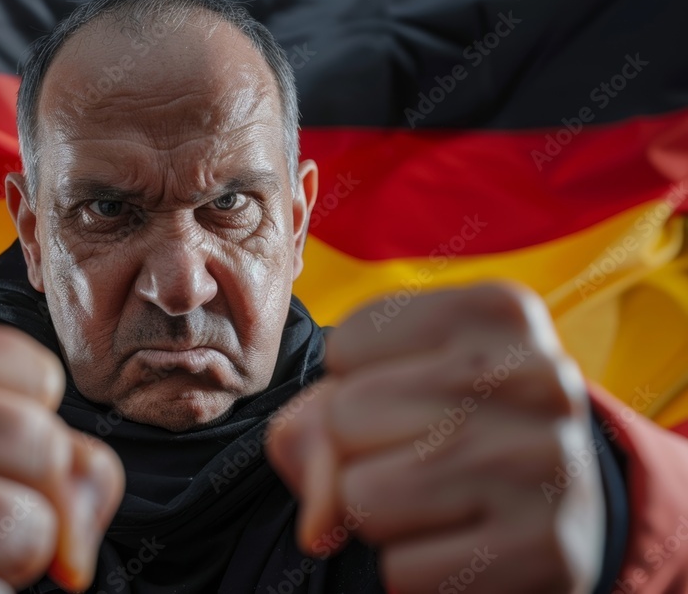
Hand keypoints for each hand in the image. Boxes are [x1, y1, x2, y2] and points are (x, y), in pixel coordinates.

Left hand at [266, 283, 605, 592]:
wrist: (561, 508)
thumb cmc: (448, 425)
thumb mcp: (385, 384)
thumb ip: (317, 424)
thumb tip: (318, 526)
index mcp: (499, 312)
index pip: (345, 346)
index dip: (353, 385)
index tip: (413, 396)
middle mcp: (536, 377)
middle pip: (347, 418)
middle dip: (358, 450)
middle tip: (426, 454)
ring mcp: (548, 465)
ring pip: (362, 497)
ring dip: (376, 513)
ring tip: (438, 499)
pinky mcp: (547, 553)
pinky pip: (400, 571)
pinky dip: (410, 570)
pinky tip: (460, 545)